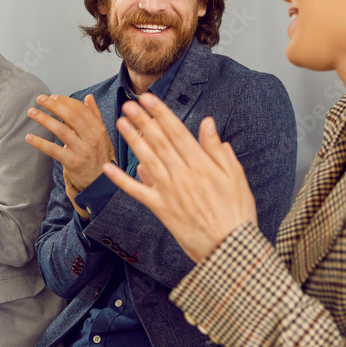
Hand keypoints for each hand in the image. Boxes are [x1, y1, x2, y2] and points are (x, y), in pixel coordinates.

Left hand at [26, 94, 115, 201]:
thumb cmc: (99, 155)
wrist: (101, 183)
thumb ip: (95, 115)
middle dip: (54, 105)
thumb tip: (88, 97)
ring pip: (60, 130)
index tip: (53, 97)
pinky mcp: (72, 163)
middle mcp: (91, 138)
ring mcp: (82, 150)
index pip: (80, 109)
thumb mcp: (102, 135)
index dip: (66, 101)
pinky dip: (40, 143)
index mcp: (98, 129)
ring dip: (44, 119)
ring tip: (32, 112)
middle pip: (70, 116)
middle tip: (40, 98)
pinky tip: (29, 137)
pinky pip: (53, 150)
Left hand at [101, 92, 256, 261]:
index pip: (177, 131)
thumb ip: (218, 149)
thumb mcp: (235, 177)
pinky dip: (122, 180)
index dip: (161, 113)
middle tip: (129, 104)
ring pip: (146, 160)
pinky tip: (108, 168)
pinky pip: (138, 192)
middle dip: (142, 121)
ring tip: (120, 123)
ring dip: (132, 140)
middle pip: (158, 142)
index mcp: (201, 164)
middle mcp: (182, 175)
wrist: (229, 247)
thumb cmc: (236, 212)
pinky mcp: (160, 209)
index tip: (149, 98)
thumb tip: (208, 122)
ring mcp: (169, 192)